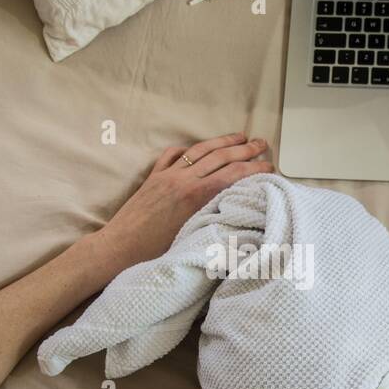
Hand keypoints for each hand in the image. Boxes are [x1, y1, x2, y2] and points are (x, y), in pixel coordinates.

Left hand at [92, 132, 271, 268]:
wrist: (119, 248)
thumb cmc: (154, 252)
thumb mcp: (193, 237)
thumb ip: (216, 220)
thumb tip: (240, 213)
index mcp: (195, 196)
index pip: (233, 174)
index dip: (254, 168)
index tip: (269, 166)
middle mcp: (182, 180)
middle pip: (220, 157)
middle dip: (245, 149)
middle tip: (262, 144)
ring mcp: (167, 175)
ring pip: (200, 150)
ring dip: (222, 141)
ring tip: (239, 136)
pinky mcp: (153, 177)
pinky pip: (173, 155)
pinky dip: (189, 149)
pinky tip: (197, 148)